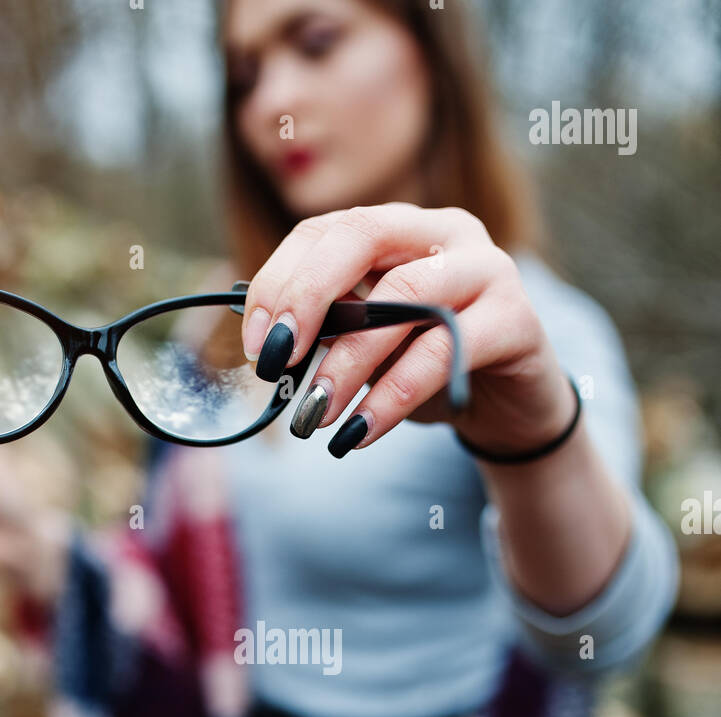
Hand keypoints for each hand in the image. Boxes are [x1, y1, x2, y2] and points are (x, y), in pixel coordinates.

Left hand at [241, 202, 575, 455]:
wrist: (511, 411)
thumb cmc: (430, 371)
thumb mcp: (369, 347)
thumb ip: (329, 331)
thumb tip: (266, 343)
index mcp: (400, 227)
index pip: (326, 230)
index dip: (280, 281)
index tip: (257, 346)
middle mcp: (446, 231)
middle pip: (361, 236)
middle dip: (306, 297)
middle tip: (276, 364)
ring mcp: (488, 268)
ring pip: (403, 298)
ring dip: (347, 362)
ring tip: (315, 415)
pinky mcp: (516, 319)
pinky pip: (443, 353)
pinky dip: (393, 397)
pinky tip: (360, 433)